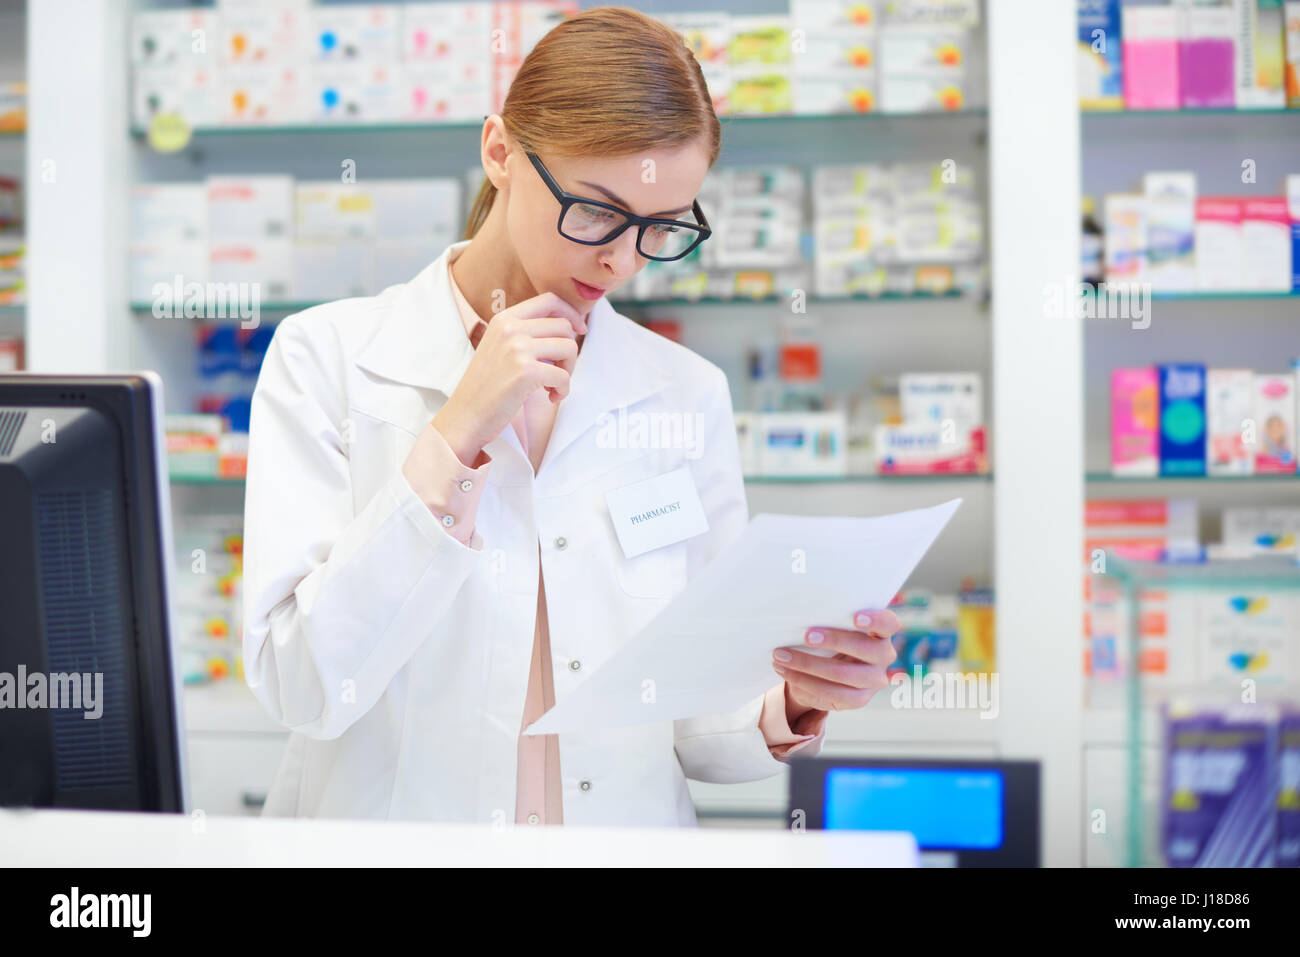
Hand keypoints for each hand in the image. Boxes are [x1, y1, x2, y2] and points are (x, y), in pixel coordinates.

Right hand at [432, 292, 586, 461]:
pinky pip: (564, 376)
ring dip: (568, 370)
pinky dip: (563, 390)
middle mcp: (510, 328)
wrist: (465, 415)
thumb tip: (568, 327)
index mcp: (504, 319)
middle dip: (569, 351)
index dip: (571, 313)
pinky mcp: (526, 372)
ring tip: (552, 385)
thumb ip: (526, 334)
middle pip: (564, 326)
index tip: (579, 330)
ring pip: (569, 348)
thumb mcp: (500, 347)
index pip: (550, 300)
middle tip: (557, 371)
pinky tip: (550, 397)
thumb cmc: (486, 387)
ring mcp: (517, 348)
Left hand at [771, 609, 900, 713]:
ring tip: (781, 656)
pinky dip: (805, 682)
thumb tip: (797, 611)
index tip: (855, 617)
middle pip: (866, 649)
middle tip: (806, 635)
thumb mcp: (831, 627)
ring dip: (808, 664)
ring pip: (845, 674)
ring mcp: (874, 680)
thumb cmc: (828, 639)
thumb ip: (827, 619)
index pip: (889, 623)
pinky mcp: (859, 699)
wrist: (823, 672)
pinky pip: (833, 693)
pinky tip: (786, 672)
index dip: (876, 620)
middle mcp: (883, 656)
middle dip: (834, 640)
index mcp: (881, 632)